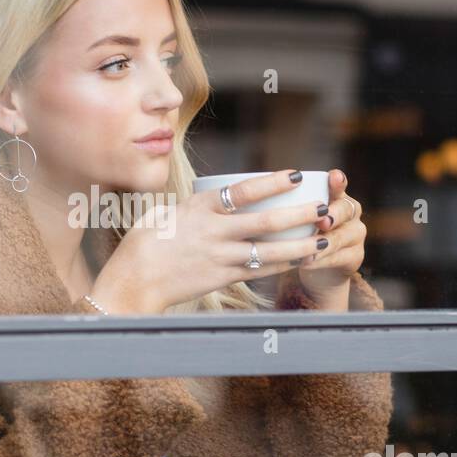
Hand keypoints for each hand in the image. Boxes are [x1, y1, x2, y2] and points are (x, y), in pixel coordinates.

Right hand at [90, 169, 331, 313]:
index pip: (242, 191)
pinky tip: (300, 260)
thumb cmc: (145, 242)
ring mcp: (219, 257)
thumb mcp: (168, 212)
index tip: (294, 176)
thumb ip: (198, 206)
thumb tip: (219, 198)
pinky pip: (259, 271)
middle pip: (266, 222)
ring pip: (269, 251)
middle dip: (299, 214)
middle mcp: (213, 232)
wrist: (133, 280)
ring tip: (323, 238)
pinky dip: (282, 265)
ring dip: (300, 245)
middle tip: (322, 207)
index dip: (272, 182)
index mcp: (199, 208)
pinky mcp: (221, 278)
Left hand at [297, 168, 364, 298]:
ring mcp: (355, 234)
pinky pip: (340, 257)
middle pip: (345, 209)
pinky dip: (321, 260)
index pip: (339, 184)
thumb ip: (287, 209)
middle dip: (333, 215)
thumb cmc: (301, 237)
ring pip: (341, 236)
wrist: (317, 269)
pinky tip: (306, 262)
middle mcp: (350, 212)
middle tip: (322, 223)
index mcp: (336, 196)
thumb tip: (261, 196)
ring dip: (323, 244)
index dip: (338, 181)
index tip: (333, 176)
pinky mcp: (356, 256)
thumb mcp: (293, 221)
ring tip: (306, 251)